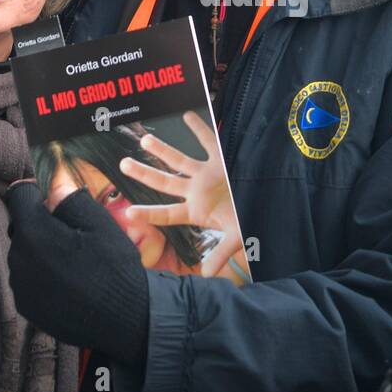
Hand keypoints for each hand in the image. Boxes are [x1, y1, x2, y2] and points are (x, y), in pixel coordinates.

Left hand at [4, 182, 149, 366]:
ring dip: (40, 250)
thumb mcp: (99, 223)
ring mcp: (20, 287)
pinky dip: (42, 274)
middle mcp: (18, 260)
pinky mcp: (26, 307)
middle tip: (72, 233)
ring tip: (73, 261)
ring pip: (24, 253)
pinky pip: (28, 278)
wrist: (124, 318)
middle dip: (39, 222)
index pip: (18, 194)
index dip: (36, 191)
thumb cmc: (114, 266)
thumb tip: (52, 183)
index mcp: (34, 233)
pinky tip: (69, 281)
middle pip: (20, 226)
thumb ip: (70, 198)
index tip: (55, 200)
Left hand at [120, 111, 243, 277]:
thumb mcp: (235, 239)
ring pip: (179, 160)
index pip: (166, 213)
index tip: (127, 212)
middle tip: (122, 164)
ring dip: (162, 150)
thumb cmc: (249, 222)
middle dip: (144, 173)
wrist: (269, 204)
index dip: (148, 214)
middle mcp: (196, 190)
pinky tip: (187, 115)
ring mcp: (207, 174)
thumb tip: (206, 276)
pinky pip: (209, 141)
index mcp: (195, 211)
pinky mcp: (222, 160)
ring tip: (145, 139)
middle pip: (164, 182)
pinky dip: (199, 129)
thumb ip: (220, 254)